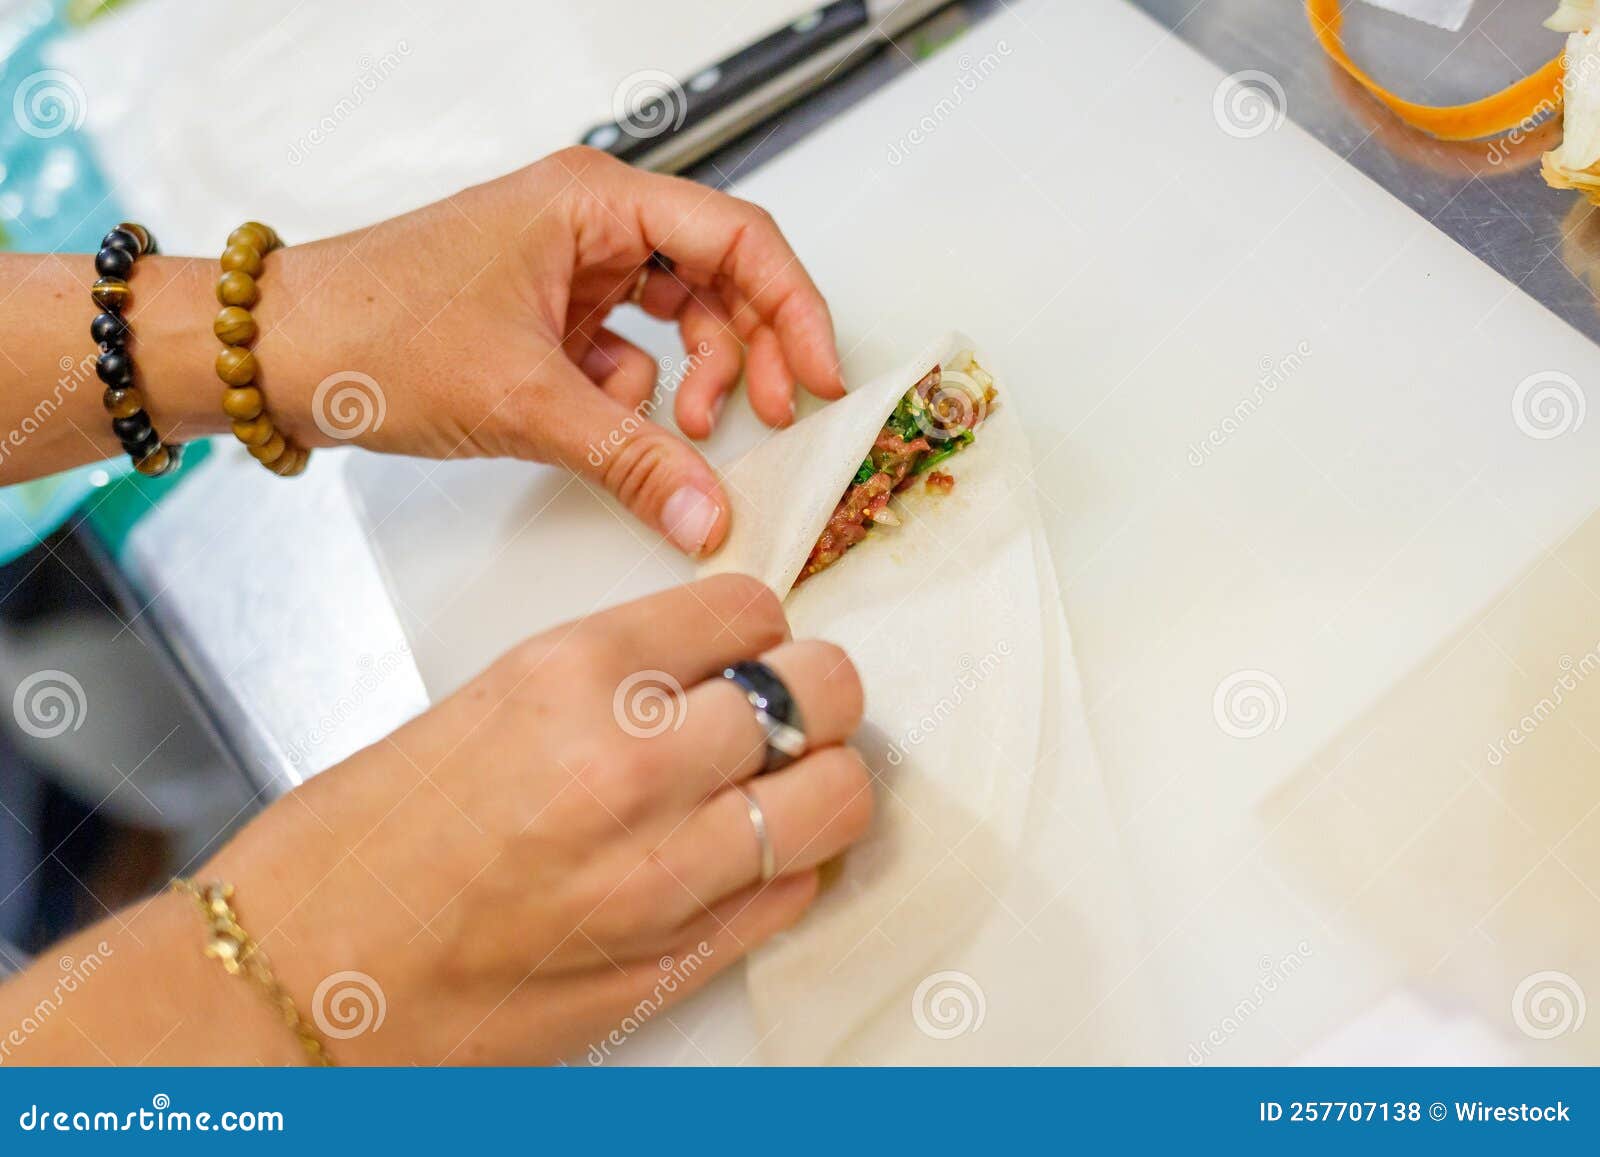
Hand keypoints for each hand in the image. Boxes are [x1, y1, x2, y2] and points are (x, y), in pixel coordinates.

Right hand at [184, 574, 867, 1064]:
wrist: (293, 983)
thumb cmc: (358, 845)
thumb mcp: (486, 703)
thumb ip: (613, 679)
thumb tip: (713, 666)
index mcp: (569, 675)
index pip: (747, 607)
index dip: (760, 622)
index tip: (750, 640)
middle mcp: (631, 765)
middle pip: (819, 690)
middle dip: (815, 689)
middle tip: (788, 703)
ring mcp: (662, 874)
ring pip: (837, 795)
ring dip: (825, 778)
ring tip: (785, 782)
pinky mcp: (671, 964)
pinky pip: (795, 892)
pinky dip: (790, 866)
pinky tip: (745, 858)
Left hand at [258, 147, 845, 554]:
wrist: (279, 357)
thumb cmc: (374, 332)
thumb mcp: (525, 400)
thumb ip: (632, 460)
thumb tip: (711, 516)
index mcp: (592, 200)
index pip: (737, 238)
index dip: (793, 309)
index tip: (821, 378)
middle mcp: (586, 223)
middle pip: (716, 276)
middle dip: (749, 349)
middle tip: (772, 414)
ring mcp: (565, 269)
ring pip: (675, 316)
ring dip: (693, 375)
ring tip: (691, 430)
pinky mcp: (545, 316)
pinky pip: (625, 351)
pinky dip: (634, 394)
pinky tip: (614, 425)